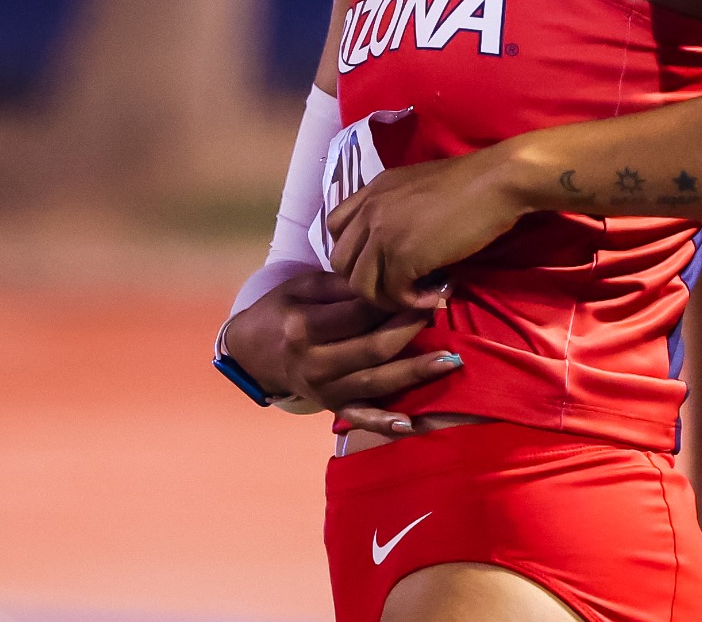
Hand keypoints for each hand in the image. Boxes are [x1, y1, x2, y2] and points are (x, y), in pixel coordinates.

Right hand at [222, 270, 461, 432]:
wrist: (251, 352)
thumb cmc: (282, 310)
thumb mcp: (303, 287)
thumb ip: (343, 285)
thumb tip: (390, 278)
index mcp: (304, 328)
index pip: (359, 313)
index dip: (396, 299)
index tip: (426, 284)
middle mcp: (313, 363)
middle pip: (373, 349)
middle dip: (412, 330)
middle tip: (442, 309)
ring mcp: (322, 390)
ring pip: (375, 383)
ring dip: (415, 373)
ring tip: (450, 360)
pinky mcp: (330, 406)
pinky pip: (360, 417)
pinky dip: (384, 423)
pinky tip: (412, 423)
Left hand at [327, 147, 527, 311]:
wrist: (497, 180)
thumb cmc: (471, 181)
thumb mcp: (419, 185)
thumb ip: (397, 207)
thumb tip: (398, 238)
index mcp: (372, 190)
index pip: (335, 228)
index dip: (354, 251)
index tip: (382, 261)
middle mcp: (369, 210)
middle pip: (340, 262)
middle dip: (367, 280)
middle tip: (400, 283)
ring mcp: (382, 234)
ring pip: (359, 285)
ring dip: (387, 298)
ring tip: (419, 294)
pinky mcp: (402, 256)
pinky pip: (392, 294)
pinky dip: (414, 302)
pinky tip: (438, 293)